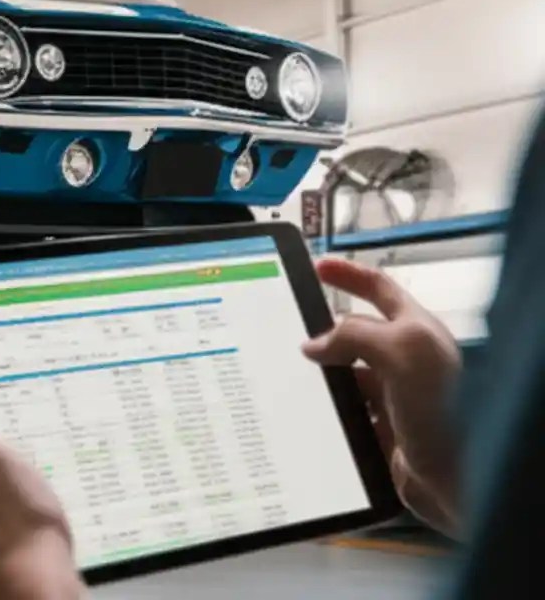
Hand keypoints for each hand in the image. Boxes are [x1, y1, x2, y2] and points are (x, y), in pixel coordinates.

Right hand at [301, 258, 461, 533]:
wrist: (459, 481)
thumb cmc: (446, 410)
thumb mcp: (403, 352)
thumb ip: (356, 335)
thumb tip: (316, 344)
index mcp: (416, 332)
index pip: (379, 290)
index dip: (348, 275)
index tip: (317, 267)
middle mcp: (406, 361)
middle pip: (354, 336)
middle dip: (322, 335)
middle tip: (289, 334)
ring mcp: (393, 397)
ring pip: (344, 378)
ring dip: (320, 379)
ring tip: (289, 379)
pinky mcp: (381, 431)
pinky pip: (344, 414)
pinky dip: (325, 412)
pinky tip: (307, 413)